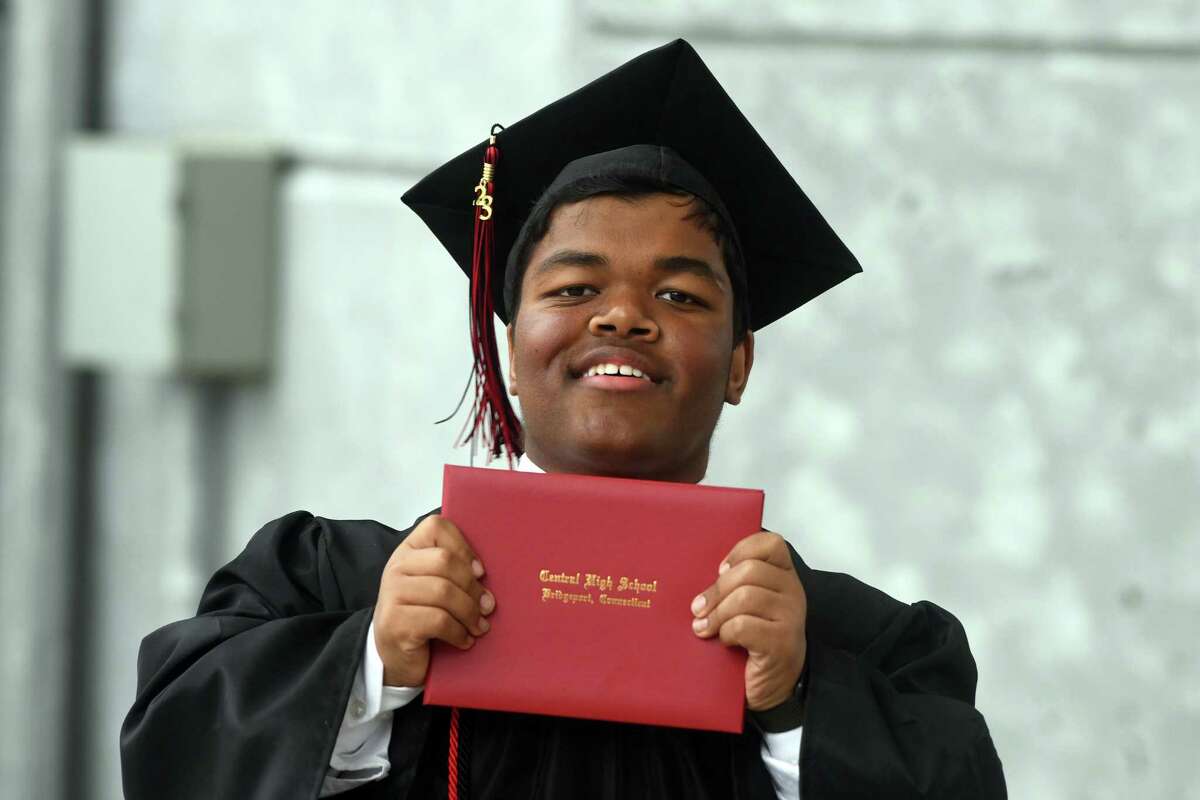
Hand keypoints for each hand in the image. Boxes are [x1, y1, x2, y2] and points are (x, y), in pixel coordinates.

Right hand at [373, 514, 494, 686]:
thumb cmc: (421, 615)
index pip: (436, 527)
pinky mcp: (395, 623)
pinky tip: (464, 639)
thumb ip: (452, 570)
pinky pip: (438, 620)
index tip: (480, 572)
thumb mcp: (433, 584)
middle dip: (472, 586)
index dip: (464, 547)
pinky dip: (458, 632)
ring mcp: (392, 594)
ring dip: (469, 613)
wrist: (393, 654)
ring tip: (478, 626)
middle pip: (445, 561)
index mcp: (408, 551)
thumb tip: (484, 576)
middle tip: (487, 606)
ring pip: (444, 592)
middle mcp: (396, 567)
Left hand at [690, 531, 806, 710]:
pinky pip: (744, 625)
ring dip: (717, 613)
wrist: (771, 687)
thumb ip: (732, 586)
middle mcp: (793, 593)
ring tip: (704, 627)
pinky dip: (727, 632)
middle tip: (698, 609)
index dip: (740, 551)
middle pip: (750, 571)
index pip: (770, 544)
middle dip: (716, 590)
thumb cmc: (754, 643)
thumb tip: (696, 578)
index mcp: (783, 577)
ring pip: (746, 597)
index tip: (719, 570)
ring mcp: (791, 618)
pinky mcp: (782, 643)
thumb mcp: (746, 607)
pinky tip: (725, 641)